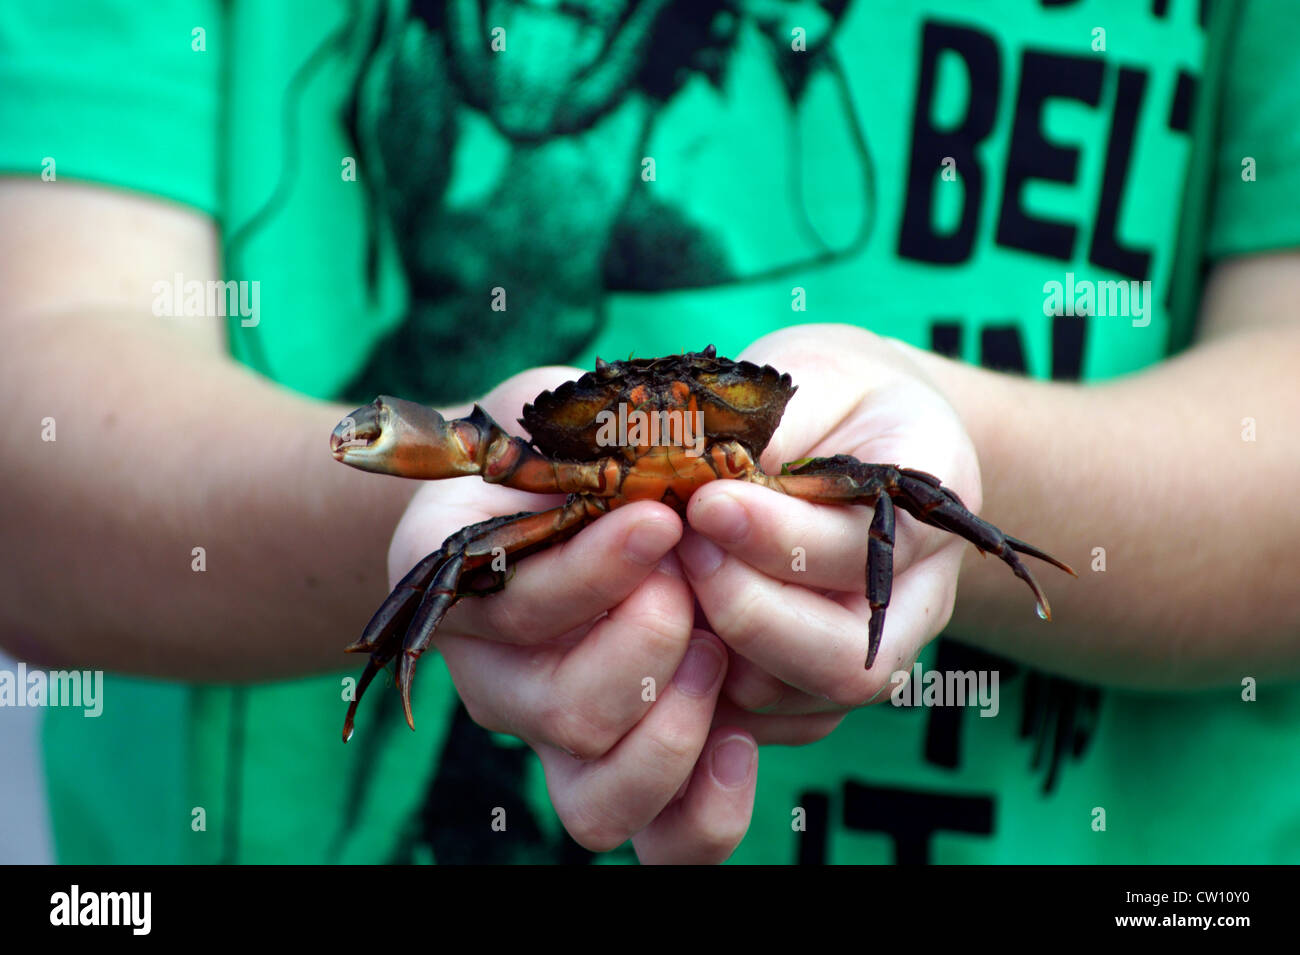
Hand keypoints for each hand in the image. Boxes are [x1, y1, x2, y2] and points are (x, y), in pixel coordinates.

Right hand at [385, 367, 756, 861]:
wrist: (543, 496)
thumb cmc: (558, 446)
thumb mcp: (556, 421)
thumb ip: (580, 443)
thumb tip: (667, 460)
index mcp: (459, 588)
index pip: (518, 605)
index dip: (598, 568)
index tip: (662, 517)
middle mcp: (494, 679)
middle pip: (566, 713)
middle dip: (650, 642)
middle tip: (692, 579)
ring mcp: (553, 735)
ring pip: (599, 802)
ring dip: (679, 726)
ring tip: (720, 653)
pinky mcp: (616, 767)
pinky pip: (656, 837)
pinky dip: (705, 810)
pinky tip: (743, 745)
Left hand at [678, 324, 981, 718]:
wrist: (854, 426)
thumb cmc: (826, 393)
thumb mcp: (810, 379)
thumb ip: (773, 429)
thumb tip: (694, 477)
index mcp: (928, 512)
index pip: (862, 551)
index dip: (778, 535)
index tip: (706, 501)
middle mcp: (915, 601)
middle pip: (846, 660)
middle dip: (747, 611)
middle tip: (679, 550)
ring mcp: (870, 652)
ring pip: (801, 700)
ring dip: (718, 652)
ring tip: (660, 584)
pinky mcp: (818, 682)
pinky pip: (770, 721)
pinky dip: (711, 692)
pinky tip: (665, 632)